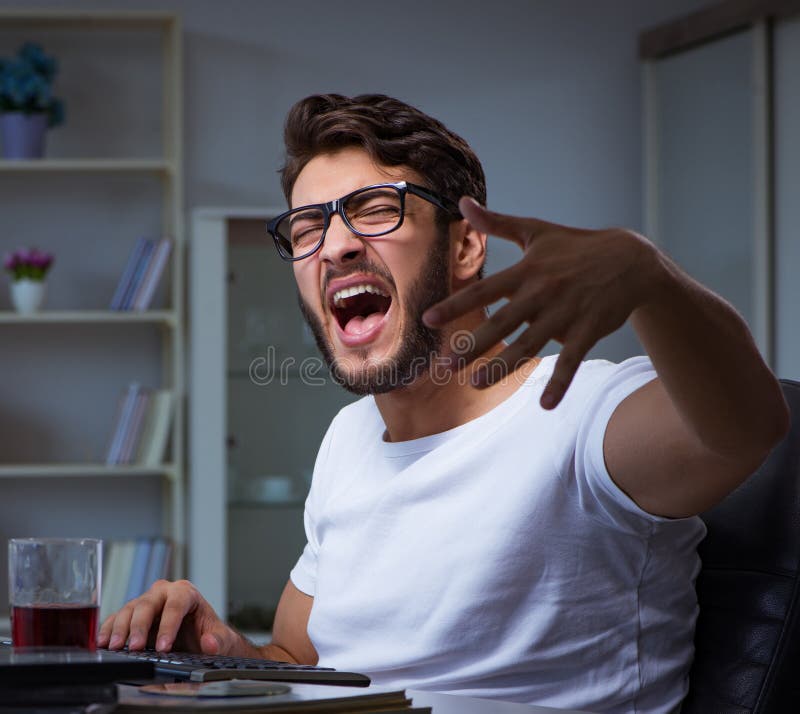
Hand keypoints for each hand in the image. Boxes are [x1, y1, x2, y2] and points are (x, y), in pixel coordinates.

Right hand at [97, 579, 251, 655]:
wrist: (198, 638)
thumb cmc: (207, 633)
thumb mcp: (220, 638)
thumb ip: (218, 641)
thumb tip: (209, 642)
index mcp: (186, 593)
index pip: (175, 605)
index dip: (168, 625)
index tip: (164, 647)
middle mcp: (164, 593)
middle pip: (148, 604)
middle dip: (139, 626)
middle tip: (134, 647)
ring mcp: (146, 602)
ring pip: (129, 609)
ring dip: (120, 629)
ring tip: (116, 647)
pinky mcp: (133, 615)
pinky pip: (117, 618)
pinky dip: (109, 629)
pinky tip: (103, 642)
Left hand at [422, 197, 657, 408]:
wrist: (631, 260)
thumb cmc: (577, 245)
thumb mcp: (536, 230)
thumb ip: (497, 223)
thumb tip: (462, 202)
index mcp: (527, 271)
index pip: (485, 291)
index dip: (456, 305)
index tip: (428, 319)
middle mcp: (542, 294)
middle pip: (501, 324)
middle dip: (471, 346)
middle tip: (444, 366)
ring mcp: (565, 314)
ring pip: (529, 345)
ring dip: (502, 367)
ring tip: (476, 384)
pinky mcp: (588, 331)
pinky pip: (571, 361)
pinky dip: (560, 383)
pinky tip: (546, 405)